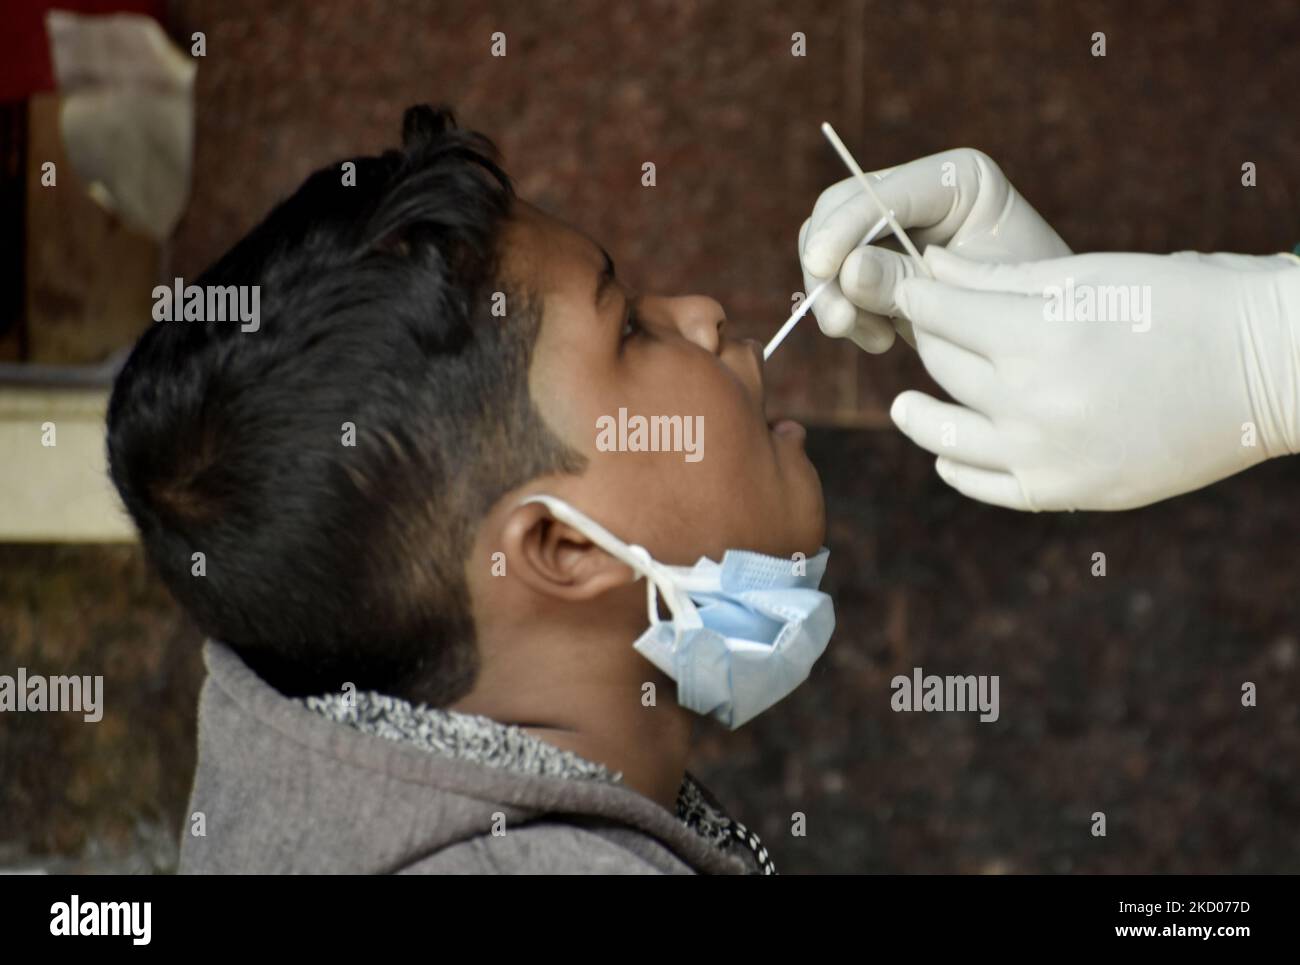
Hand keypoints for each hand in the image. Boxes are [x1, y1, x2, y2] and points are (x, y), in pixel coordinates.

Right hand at [798, 148, 1070, 352]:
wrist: (1046, 342)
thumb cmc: (1029, 314)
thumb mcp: (970, 299)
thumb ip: (906, 283)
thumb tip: (846, 272)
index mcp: (957, 179)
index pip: (882, 192)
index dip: (844, 228)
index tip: (820, 269)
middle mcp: (921, 192)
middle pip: (839, 209)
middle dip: (828, 267)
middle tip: (838, 322)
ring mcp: (897, 225)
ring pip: (829, 246)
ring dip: (834, 296)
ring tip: (872, 340)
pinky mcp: (883, 261)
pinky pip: (838, 280)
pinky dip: (847, 312)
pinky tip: (879, 340)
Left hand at [891, 247, 1299, 509]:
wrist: (1273, 370)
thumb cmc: (1187, 303)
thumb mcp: (1092, 275)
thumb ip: (999, 278)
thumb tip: (929, 267)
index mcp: (1039, 336)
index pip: (937, 312)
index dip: (913, 293)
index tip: (900, 283)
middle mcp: (1034, 402)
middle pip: (942, 367)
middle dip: (924, 340)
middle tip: (915, 330)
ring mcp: (1048, 455)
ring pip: (947, 432)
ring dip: (918, 414)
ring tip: (905, 403)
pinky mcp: (1067, 492)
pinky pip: (985, 484)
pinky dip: (957, 465)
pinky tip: (947, 450)